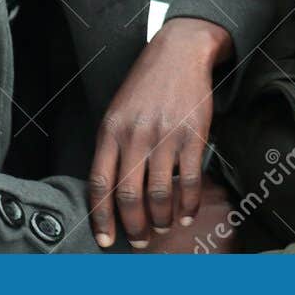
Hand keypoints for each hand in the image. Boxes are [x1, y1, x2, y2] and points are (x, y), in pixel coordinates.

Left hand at [88, 17, 230, 248]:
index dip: (102, 217)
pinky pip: (189, 180)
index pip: (100, 184)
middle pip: (129, 195)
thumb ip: (111, 147)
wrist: (179, 53)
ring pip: (159, 193)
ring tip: (161, 227)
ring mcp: (166, 136)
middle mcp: (136, 136)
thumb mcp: (117, 111)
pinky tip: (187, 213)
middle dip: (133, 226)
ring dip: (160, 219)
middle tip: (139, 241)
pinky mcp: (193, 135)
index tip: (106, 239)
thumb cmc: (146, 85)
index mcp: (111, 131)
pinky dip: (188, 204)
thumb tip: (109, 192)